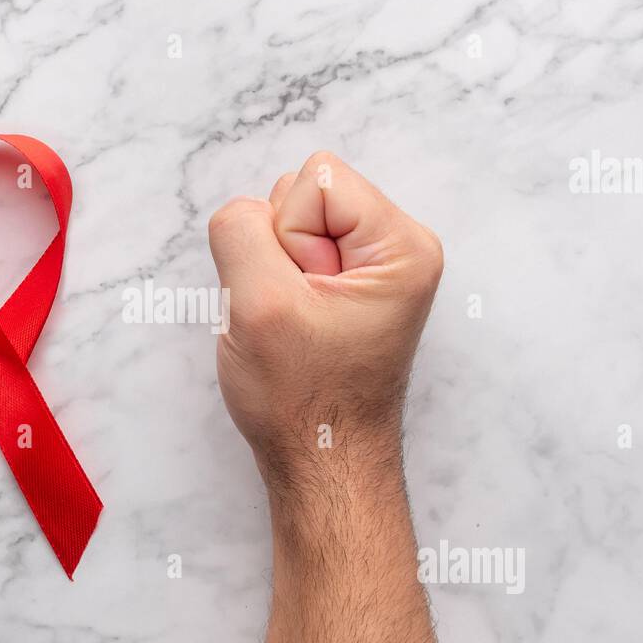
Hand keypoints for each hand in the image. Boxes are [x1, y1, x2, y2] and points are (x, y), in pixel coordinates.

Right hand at [208, 151, 443, 497]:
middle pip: (302, 194)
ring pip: (287, 225)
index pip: (315, 178)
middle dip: (277, 251)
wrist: (322, 464)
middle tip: (293, 317)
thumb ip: (241, 232)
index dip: (285, 234)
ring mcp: (370, 269)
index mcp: (402, 246)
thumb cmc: (304, 400)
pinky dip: (273, 289)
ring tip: (291, 327)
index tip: (299, 298)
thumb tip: (241, 213)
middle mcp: (397, 248)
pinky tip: (289, 330)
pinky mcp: (344, 287)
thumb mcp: (259, 305)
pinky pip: (285, 255)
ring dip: (270, 274)